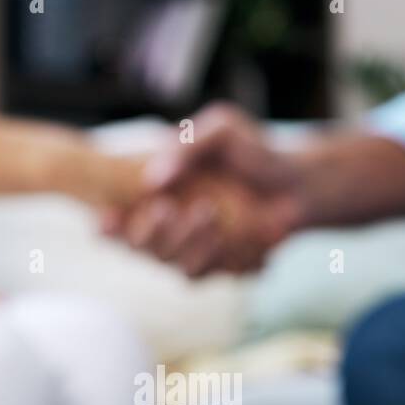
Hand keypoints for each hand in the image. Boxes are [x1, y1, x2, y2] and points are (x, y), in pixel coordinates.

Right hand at [103, 103, 305, 276]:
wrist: (300, 183)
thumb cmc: (255, 152)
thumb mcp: (222, 132)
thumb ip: (186, 147)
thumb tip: (153, 179)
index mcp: (159, 196)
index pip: (119, 221)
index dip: (109, 226)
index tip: (105, 218)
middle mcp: (170, 230)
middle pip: (144, 249)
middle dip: (153, 232)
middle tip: (167, 207)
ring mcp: (194, 252)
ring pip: (178, 266)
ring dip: (191, 244)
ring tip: (210, 212)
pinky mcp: (221, 266)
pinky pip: (211, 272)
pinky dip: (225, 255)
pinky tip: (240, 236)